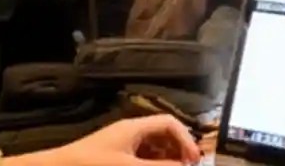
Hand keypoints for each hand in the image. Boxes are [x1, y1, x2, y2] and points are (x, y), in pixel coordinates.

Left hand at [8, 115, 201, 165]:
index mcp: (135, 127)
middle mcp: (130, 132)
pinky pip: (142, 157)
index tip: (193, 160)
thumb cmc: (91, 164)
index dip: (186, 139)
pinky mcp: (115, 157)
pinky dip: (153, 163)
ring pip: (154, 148)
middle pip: (164, 135)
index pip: (169, 123)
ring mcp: (122, 145)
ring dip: (166, 158)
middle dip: (178, 150)